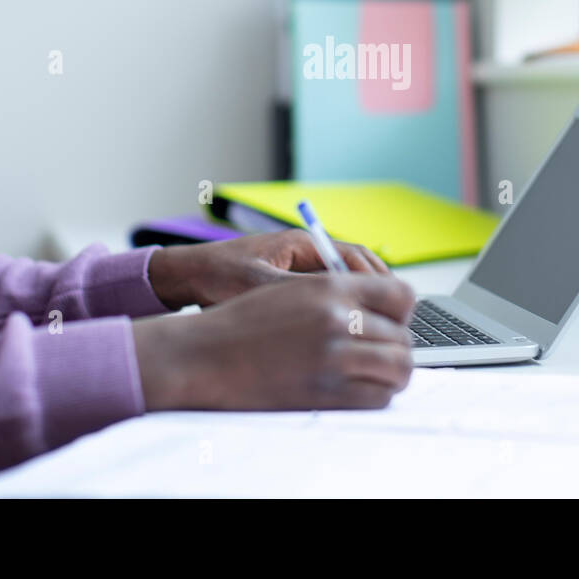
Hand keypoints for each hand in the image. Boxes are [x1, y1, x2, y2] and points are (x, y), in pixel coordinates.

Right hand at [132, 272, 416, 410]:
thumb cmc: (242, 322)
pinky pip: (377, 398)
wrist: (203, 355)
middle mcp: (336, 318)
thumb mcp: (291, 288)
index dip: (403, 312)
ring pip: (397, 368)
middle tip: (385, 353)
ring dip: (393, 373)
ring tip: (377, 373)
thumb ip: (337, 292)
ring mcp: (332, 357)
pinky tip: (361, 390)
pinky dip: (377, 395)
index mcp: (330, 286)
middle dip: (398, 346)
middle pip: (402, 335)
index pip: (401, 294)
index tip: (394, 322)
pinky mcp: (324, 393)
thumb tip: (380, 308)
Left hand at [147, 228, 390, 308]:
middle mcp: (305, 252)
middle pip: (356, 269)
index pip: (356, 256)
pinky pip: (326, 296)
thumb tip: (334, 305)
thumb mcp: (258, 286)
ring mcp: (298, 268)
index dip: (378, 280)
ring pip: (343, 284)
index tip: (391, 303)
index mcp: (301, 243)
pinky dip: (338, 311)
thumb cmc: (216, 275)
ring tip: (372, 331)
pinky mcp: (290, 285)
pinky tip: (340, 335)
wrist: (186, 276)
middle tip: (392, 321)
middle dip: (376, 293)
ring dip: (358, 303)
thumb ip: (295, 293)